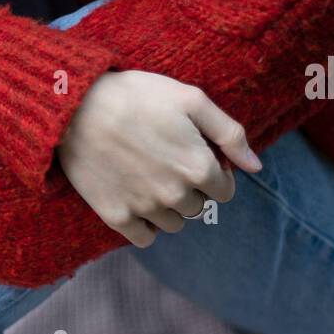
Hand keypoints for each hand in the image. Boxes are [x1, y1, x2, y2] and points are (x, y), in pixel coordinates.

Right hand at [55, 70, 261, 246]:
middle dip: (190, 188)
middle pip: (198, 207)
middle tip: (167, 162)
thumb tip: (256, 166)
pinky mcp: (116, 216)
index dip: (213, 173)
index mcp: (199, 168)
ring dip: (170, 207)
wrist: (76, 107)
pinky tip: (137, 201)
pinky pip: (145, 238)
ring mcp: (145, 208)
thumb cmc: (136, 96)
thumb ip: (230, 133)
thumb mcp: (191, 100)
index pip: (224, 191)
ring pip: (174, 223)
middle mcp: (176, 195)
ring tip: (150, 178)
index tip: (194, 156)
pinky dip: (146, 226)